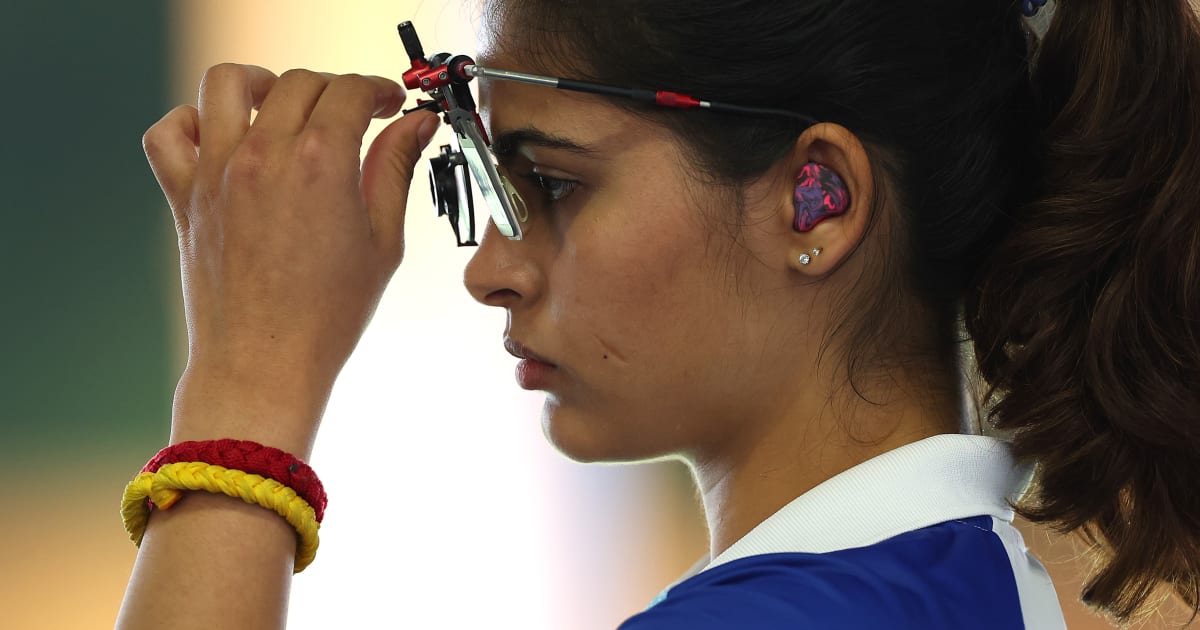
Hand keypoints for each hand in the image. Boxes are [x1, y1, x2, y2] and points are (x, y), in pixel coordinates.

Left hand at [142, 64, 439, 448]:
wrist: (263, 363)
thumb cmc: (326, 316)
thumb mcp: (382, 241)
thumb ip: (395, 172)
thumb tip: (415, 128)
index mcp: (321, 164)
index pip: (351, 92)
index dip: (378, 91)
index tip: (388, 105)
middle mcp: (264, 156)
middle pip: (299, 83)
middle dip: (335, 89)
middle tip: (353, 114)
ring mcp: (217, 171)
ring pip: (226, 83)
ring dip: (261, 83)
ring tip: (281, 104)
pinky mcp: (184, 195)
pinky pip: (168, 132)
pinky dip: (191, 121)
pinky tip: (222, 138)